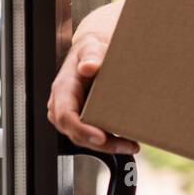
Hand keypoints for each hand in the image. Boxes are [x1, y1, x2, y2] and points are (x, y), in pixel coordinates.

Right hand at [46, 36, 138, 153]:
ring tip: (131, 145)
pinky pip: (90, 135)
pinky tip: (126, 142)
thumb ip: (91, 55)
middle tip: (127, 145)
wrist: (92, 53)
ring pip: (83, 138)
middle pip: (75, 133)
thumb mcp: (92, 48)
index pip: (65, 115)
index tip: (100, 138)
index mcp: (63, 88)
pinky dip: (107, 142)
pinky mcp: (80, 118)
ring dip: (107, 146)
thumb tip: (89, 67)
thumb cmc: (91, 50)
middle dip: (101, 144)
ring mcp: (70, 113)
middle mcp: (62, 104)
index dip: (81, 129)